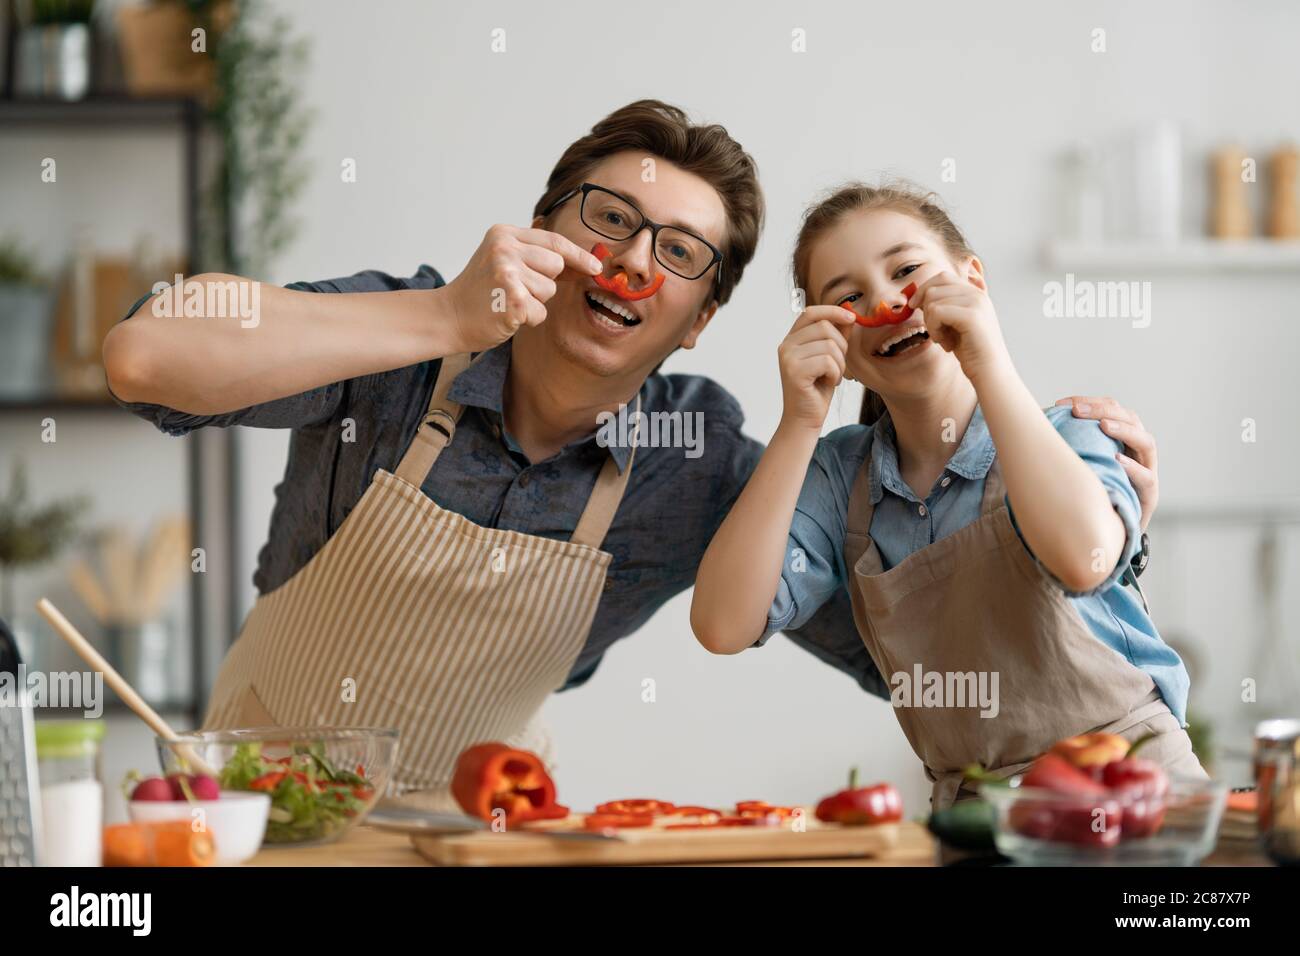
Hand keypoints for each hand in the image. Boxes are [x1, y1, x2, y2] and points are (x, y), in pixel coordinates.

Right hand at [442, 225, 601, 352]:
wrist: (448, 317)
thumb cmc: (481, 291)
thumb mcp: (504, 260)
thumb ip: (538, 255)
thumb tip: (586, 262)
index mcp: (503, 234)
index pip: (553, 241)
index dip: (578, 255)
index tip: (596, 267)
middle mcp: (504, 249)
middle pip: (556, 265)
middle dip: (545, 281)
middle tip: (515, 288)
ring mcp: (507, 274)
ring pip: (549, 291)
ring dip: (535, 302)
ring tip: (508, 300)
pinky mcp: (511, 301)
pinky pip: (540, 312)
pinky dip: (528, 319)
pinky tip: (506, 314)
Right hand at [777, 305, 855, 429]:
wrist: (805, 418)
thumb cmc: (817, 388)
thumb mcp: (830, 357)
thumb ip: (837, 335)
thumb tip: (849, 313)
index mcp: (792, 339)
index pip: (811, 312)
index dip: (833, 311)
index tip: (852, 317)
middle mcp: (786, 345)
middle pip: (825, 327)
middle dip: (841, 346)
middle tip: (838, 365)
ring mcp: (788, 357)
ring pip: (829, 345)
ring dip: (839, 363)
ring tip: (832, 376)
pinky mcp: (794, 371)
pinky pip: (828, 361)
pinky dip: (835, 373)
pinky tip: (828, 383)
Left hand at [908, 271, 1009, 381]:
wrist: (990, 371)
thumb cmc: (971, 351)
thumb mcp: (954, 323)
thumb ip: (942, 306)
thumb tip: (916, 297)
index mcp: (974, 293)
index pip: (942, 277)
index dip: (924, 290)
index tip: (914, 306)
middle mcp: (977, 294)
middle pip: (934, 286)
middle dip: (925, 308)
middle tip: (934, 329)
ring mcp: (976, 302)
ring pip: (932, 300)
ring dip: (931, 323)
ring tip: (943, 339)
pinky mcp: (971, 315)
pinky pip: (936, 313)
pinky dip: (934, 330)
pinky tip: (947, 343)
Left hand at [1054, 396, 1158, 529]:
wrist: (1105, 536)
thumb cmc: (1087, 496)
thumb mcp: (1076, 466)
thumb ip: (1067, 447)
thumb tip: (1034, 427)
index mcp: (1120, 440)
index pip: (1111, 411)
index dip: (1090, 403)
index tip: (1062, 403)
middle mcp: (1137, 452)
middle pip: (1131, 419)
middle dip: (1104, 411)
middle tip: (1077, 410)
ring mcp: (1147, 472)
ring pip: (1147, 443)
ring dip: (1125, 431)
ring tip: (1103, 426)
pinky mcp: (1149, 497)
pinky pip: (1147, 479)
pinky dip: (1133, 468)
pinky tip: (1117, 460)